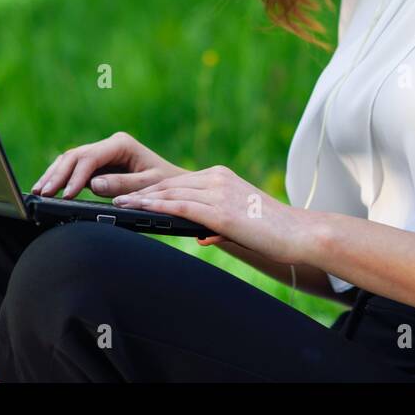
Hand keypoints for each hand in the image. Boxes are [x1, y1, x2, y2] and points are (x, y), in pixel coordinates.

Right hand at [32, 131, 185, 200]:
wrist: (176, 185)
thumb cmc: (167, 185)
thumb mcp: (148, 185)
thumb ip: (122, 185)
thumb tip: (93, 185)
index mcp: (121, 144)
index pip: (91, 158)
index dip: (76, 176)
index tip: (66, 194)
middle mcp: (109, 145)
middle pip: (75, 156)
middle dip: (58, 175)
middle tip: (43, 193)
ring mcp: (102, 154)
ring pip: (70, 160)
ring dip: (54, 175)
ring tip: (38, 191)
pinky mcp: (98, 165)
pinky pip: (74, 168)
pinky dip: (60, 178)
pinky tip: (47, 189)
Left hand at [111, 165, 311, 264]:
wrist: (300, 233)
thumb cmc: (274, 232)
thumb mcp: (241, 222)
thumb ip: (220, 225)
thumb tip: (203, 236)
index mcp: (222, 177)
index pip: (178, 180)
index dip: (152, 187)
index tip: (131, 192)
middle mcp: (218, 178)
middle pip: (169, 182)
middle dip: (139, 189)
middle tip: (114, 193)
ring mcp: (219, 192)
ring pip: (171, 191)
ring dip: (142, 197)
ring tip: (119, 202)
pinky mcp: (220, 210)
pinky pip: (182, 205)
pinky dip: (158, 205)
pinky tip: (141, 208)